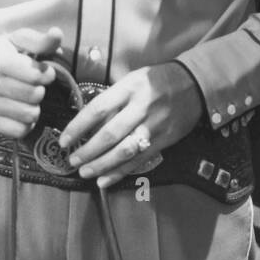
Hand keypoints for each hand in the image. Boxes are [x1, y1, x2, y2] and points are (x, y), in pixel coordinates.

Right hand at [0, 26, 61, 137]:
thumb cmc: (1, 53)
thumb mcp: (18, 40)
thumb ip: (40, 39)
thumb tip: (57, 33)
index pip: (35, 75)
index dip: (46, 73)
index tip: (42, 71)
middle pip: (35, 95)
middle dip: (40, 89)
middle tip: (32, 85)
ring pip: (30, 115)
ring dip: (34, 106)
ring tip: (26, 97)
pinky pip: (20, 131)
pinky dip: (26, 123)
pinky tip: (20, 110)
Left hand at [58, 62, 204, 189]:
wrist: (195, 84)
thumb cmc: (157, 79)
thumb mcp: (133, 79)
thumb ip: (113, 98)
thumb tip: (87, 122)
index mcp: (130, 88)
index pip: (98, 109)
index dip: (78, 127)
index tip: (64, 140)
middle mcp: (141, 107)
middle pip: (109, 134)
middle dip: (88, 151)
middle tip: (72, 161)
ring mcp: (154, 126)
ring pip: (124, 151)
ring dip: (102, 165)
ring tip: (85, 173)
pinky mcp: (163, 141)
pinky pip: (139, 160)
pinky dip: (120, 172)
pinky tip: (105, 180)